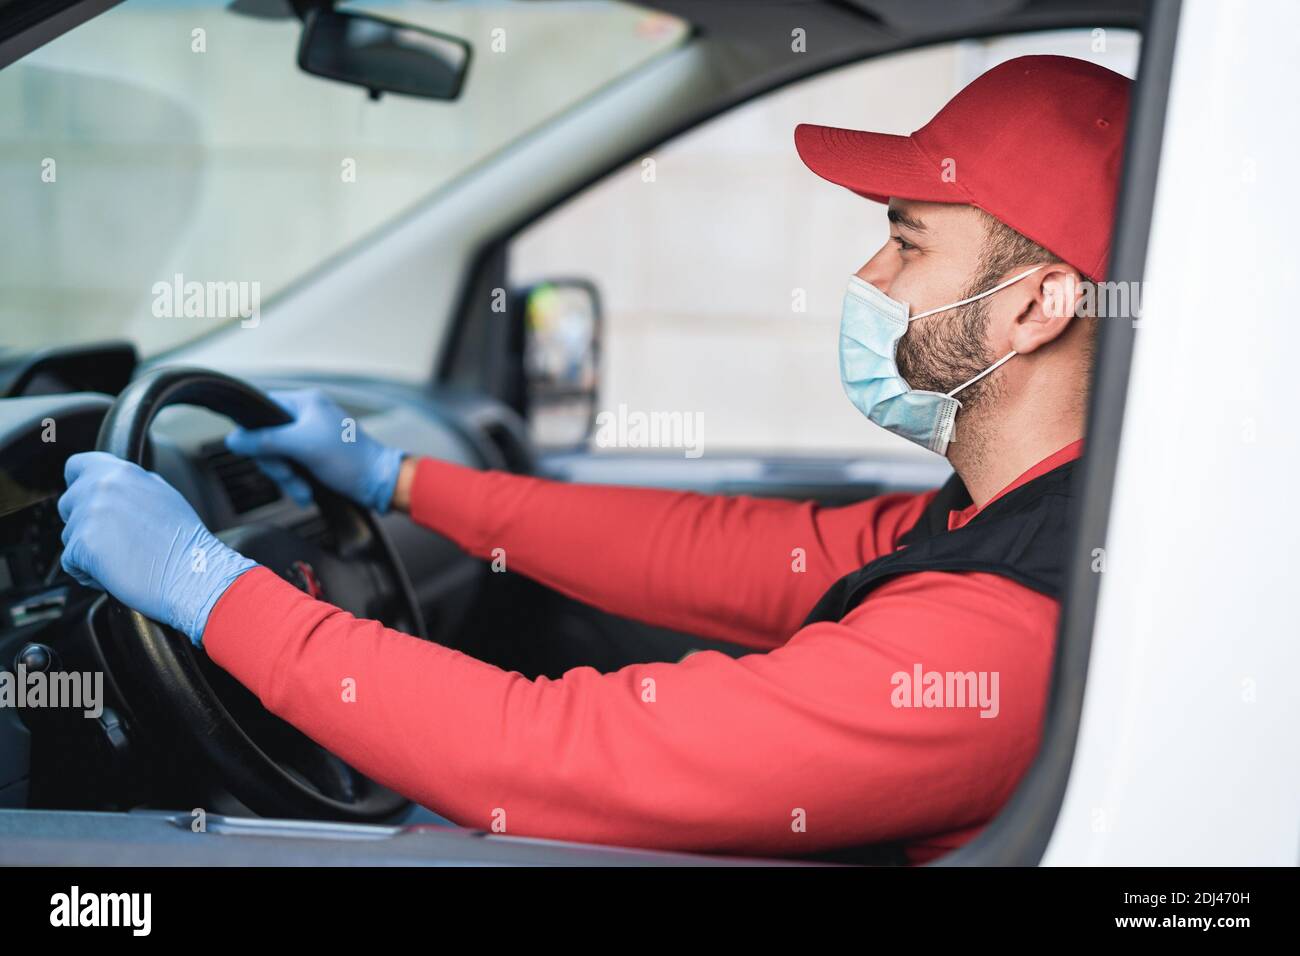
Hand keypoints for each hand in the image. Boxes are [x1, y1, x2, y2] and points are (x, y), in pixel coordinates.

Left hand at [58, 452, 256, 646]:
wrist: (192, 573)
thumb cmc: (185, 542)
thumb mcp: (165, 495)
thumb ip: (133, 484)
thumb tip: (118, 486)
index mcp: (121, 472)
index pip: (76, 466)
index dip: (79, 484)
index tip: (88, 499)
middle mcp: (101, 487)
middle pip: (68, 503)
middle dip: (84, 521)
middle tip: (114, 537)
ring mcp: (89, 515)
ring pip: (69, 534)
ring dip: (88, 548)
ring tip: (122, 556)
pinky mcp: (81, 544)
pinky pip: (70, 561)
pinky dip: (87, 572)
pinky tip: (116, 572)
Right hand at [224, 389, 404, 512]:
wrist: (379, 484)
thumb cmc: (351, 460)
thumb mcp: (303, 446)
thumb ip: (266, 440)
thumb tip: (234, 439)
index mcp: (305, 402)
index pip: (262, 409)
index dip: (255, 431)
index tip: (257, 450)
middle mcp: (306, 416)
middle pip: (267, 438)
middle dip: (277, 464)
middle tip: (289, 474)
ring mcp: (310, 438)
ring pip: (278, 457)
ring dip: (288, 478)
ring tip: (302, 490)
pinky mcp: (314, 457)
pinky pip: (291, 468)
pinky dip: (297, 483)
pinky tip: (306, 493)